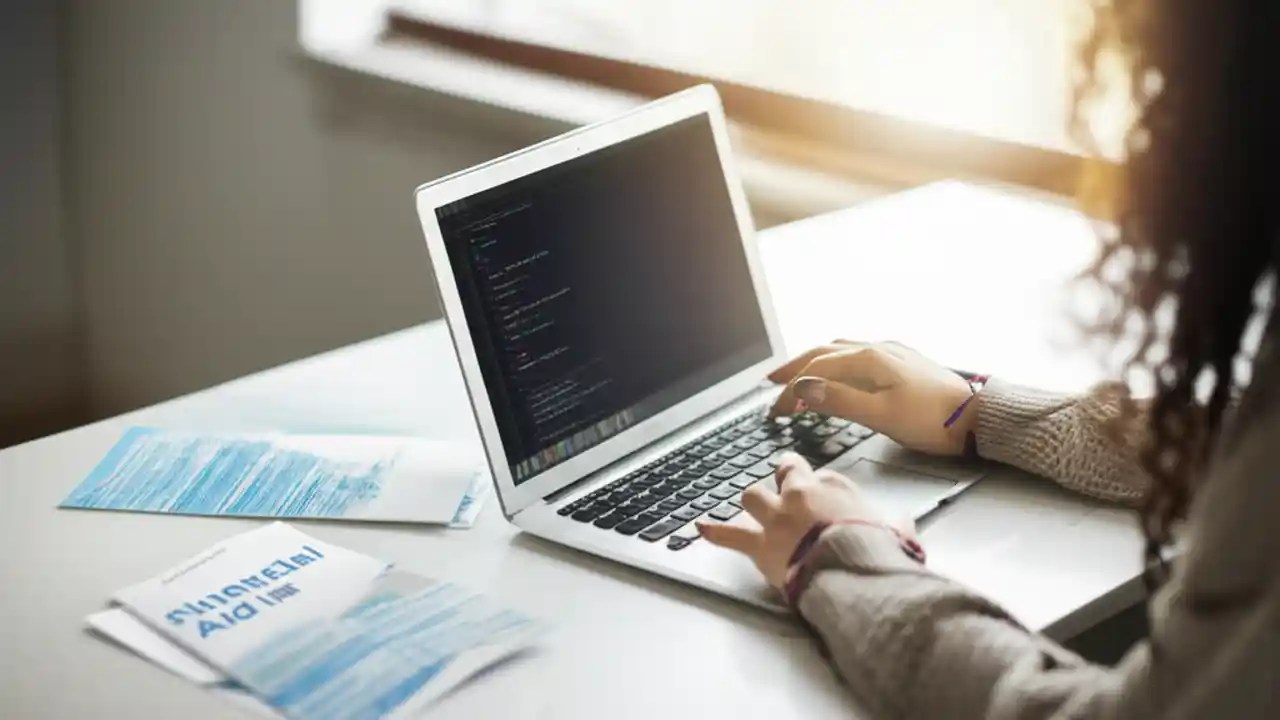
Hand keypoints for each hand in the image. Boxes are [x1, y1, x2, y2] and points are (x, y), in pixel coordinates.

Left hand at [698, 453, 907, 588]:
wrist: (851, 572)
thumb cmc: (875, 552)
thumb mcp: (897, 533)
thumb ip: (896, 525)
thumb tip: (903, 525)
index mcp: (835, 487)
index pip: (825, 477)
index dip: (823, 488)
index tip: (827, 500)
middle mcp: (800, 494)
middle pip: (785, 473)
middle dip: (783, 477)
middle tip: (785, 484)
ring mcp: (776, 517)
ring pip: (752, 496)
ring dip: (753, 502)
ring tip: (753, 506)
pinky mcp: (759, 544)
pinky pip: (728, 534)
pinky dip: (714, 531)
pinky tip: (701, 527)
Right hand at [768, 340, 975, 455]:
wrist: (979, 419)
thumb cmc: (933, 421)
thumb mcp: (882, 416)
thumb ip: (840, 401)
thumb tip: (804, 389)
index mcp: (869, 359)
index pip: (816, 370)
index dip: (791, 390)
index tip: (776, 409)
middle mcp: (878, 348)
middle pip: (824, 352)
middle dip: (795, 367)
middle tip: (772, 382)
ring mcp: (891, 353)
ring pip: (841, 350)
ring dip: (815, 362)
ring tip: (799, 376)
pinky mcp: (903, 363)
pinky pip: (858, 355)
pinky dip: (836, 363)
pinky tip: (839, 372)